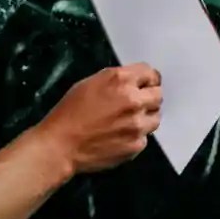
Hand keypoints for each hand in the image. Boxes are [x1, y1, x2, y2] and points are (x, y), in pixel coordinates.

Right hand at [32, 63, 162, 175]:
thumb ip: (116, 80)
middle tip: (135, 104)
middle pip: (158, 95)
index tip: (144, 85)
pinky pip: (145, 137)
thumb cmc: (69, 112)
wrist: (60, 145)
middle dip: (148, 97)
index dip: (146, 79)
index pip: (151, 73)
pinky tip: (119, 136)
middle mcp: (134, 100)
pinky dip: (135, 136)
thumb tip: (134, 82)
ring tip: (127, 122)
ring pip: (155, 117)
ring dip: (145, 117)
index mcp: (121, 80)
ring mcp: (138, 125)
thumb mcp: (90, 83)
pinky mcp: (136, 145)